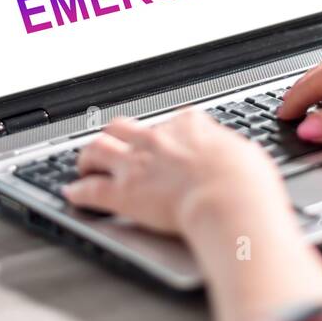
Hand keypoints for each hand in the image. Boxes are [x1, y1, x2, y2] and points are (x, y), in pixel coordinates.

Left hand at [66, 110, 321, 320]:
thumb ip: (234, 155)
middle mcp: (158, 138)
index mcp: (191, 125)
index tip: (167, 140)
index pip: (172, 120)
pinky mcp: (122, 192)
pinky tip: (72, 194)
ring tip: (84, 165)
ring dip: (87, 158)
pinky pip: (90, 190)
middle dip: (114, 136)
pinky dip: (78, 192)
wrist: (229, 200)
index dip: (166, 132)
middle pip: (123, 127)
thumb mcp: (249, 156)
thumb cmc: (246, 182)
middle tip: (112, 145)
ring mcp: (136, 163)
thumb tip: (241, 159)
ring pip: (96, 149)